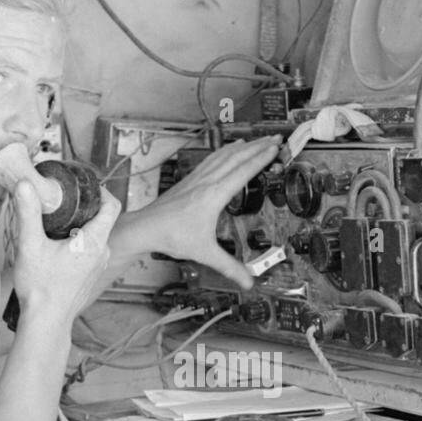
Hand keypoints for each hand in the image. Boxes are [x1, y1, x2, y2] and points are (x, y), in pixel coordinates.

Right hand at [9, 180, 119, 324]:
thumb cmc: (41, 288)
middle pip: (101, 219)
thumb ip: (28, 212)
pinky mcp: (90, 274)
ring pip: (94, 235)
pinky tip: (56, 244)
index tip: (83, 185)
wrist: (45, 320)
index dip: (100, 190)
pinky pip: (89, 250)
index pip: (112, 205)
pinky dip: (77, 241)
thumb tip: (25, 185)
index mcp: (94, 242)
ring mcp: (98, 265)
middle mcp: (102, 253)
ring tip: (55, 222)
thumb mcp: (30, 245)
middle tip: (60, 200)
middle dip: (83, 206)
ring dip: (78, 225)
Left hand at [129, 136, 282, 289]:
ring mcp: (197, 177)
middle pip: (236, 157)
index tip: (276, 148)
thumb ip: (229, 267)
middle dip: (258, 146)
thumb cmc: (173, 238)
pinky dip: (226, 150)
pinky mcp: (190, 178)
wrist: (145, 228)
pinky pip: (212, 158)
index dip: (261, 159)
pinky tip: (231, 147)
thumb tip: (249, 283)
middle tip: (276, 137)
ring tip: (259, 139)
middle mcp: (207, 181)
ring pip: (224, 155)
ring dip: (243, 146)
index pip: (243, 172)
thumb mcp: (205, 253)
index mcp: (214, 196)